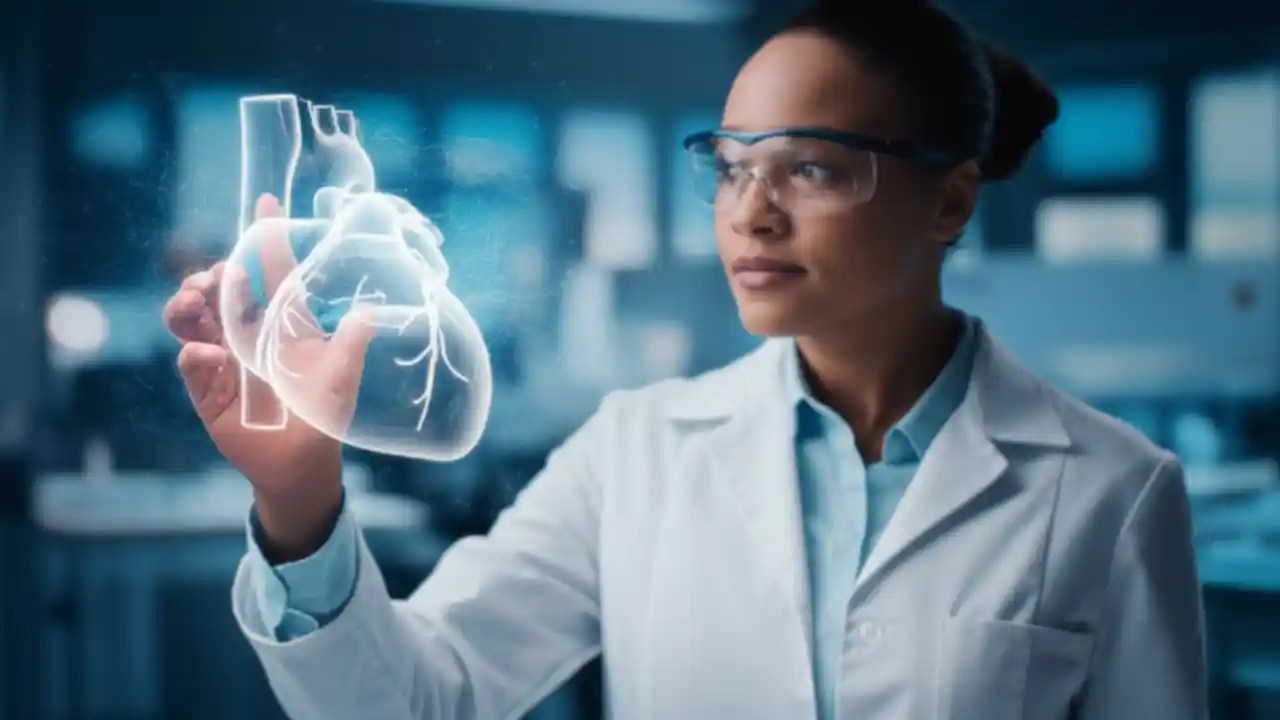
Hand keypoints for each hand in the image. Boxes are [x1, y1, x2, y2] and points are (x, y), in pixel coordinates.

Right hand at [162, 194, 376, 559]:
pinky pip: (192, 364)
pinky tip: (206, 352)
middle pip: (221, 291)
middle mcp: (249, 334)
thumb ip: (352, 342)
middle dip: (212, 275)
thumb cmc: (326, 413)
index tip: (266, 201)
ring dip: (189, 304)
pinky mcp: (207, 389)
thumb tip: (373, 312)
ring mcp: (224, 359)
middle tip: (216, 276)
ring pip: (193, 319)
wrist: (302, 461)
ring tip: (196, 300)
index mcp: (283, 322)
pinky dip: (194, 354)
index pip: (273, 272)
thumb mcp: (343, 375)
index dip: (268, 239)